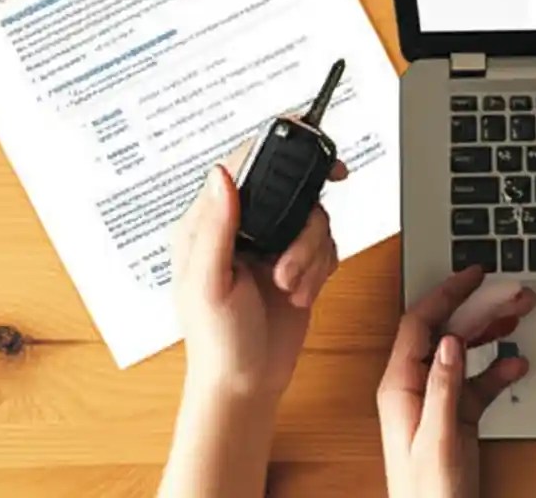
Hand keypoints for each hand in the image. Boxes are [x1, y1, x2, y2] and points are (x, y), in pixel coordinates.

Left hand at [170, 147, 346, 397]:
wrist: (247, 383)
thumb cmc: (216, 341)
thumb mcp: (208, 283)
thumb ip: (215, 226)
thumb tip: (221, 175)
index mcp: (208, 223)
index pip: (242, 167)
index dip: (277, 152)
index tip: (309, 153)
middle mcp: (241, 228)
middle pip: (290, 190)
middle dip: (303, 223)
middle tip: (302, 246)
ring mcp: (272, 244)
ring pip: (314, 219)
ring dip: (310, 254)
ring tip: (289, 284)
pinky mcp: (298, 261)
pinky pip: (327, 244)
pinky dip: (321, 268)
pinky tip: (301, 291)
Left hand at [377, 267, 535, 497]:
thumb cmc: (427, 493)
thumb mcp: (437, 438)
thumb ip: (443, 387)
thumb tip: (449, 340)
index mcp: (399, 386)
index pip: (419, 324)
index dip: (445, 294)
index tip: (472, 276)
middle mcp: (415, 386)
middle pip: (445, 331)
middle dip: (477, 308)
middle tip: (509, 292)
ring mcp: (436, 399)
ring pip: (464, 351)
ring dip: (490, 333)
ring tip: (518, 315)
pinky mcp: (456, 414)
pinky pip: (478, 382)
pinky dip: (499, 370)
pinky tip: (518, 364)